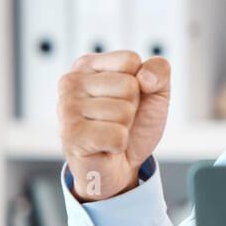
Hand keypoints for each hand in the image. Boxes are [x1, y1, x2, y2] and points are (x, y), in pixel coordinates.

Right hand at [58, 50, 170, 201]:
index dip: (140, 84)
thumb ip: (159, 71)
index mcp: (88, 65)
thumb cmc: (134, 126)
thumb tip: (144, 77)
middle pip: (128, 85)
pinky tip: (104, 146)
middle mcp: (71, 82)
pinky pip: (116, 135)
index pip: (130, 60)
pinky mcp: (70, 135)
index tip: (125, 98)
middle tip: (117, 120)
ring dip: (124, 127)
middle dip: (132, 107)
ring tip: (109, 132)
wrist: (121, 165)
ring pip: (123, 111)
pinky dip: (119, 144)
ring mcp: (66, 108)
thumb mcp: (156, 92)